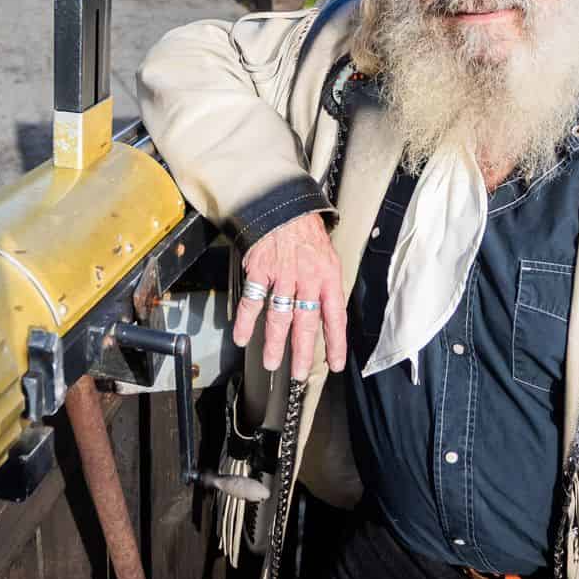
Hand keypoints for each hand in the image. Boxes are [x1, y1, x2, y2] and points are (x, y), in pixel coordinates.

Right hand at [233, 212, 346, 378]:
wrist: (283, 204)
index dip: (335, 342)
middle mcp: (307, 279)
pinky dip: (246, 321)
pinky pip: (253, 300)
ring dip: (275, 343)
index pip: (335, 315)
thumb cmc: (305, 231)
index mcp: (328, 276)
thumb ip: (326, 283)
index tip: (334, 364)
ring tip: (272, 363)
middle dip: (301, 352)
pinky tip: (242, 337)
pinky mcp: (261, 270)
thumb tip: (326, 311)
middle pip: (306, 323)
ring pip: (279, 317)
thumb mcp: (327, 255)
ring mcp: (283, 275)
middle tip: (298, 374)